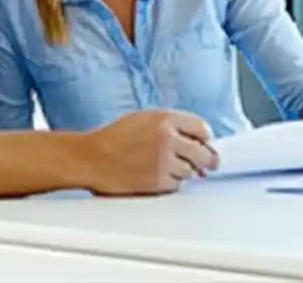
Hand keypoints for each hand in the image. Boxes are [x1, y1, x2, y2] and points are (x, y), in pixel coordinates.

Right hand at [76, 109, 218, 194]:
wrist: (92, 158)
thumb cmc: (114, 138)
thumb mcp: (144, 119)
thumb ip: (171, 125)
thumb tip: (196, 140)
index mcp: (165, 119)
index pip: (202, 128)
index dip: (204, 138)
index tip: (204, 143)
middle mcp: (168, 139)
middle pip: (204, 153)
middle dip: (207, 159)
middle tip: (210, 164)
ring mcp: (164, 161)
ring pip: (190, 171)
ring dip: (183, 170)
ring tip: (165, 167)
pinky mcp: (158, 182)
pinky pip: (176, 185)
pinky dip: (170, 183)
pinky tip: (156, 176)